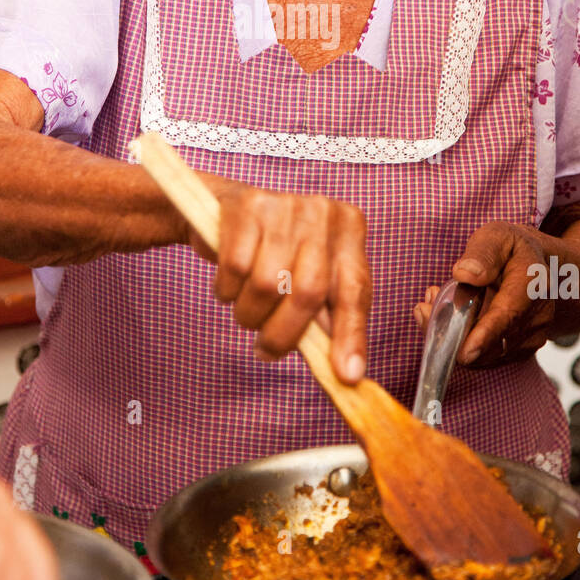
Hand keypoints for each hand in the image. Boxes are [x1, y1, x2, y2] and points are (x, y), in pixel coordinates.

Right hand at [188, 181, 371, 384]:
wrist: (225, 211)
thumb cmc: (276, 251)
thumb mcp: (310, 277)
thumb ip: (328, 318)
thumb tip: (345, 371)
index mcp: (350, 228)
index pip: (354, 290)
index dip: (351, 335)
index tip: (346, 374)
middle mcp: (322, 211)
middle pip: (308, 291)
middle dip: (283, 333)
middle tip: (266, 350)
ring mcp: (285, 205)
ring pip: (266, 284)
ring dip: (249, 313)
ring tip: (246, 310)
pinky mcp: (247, 206)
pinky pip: (235, 268)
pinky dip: (226, 290)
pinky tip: (229, 285)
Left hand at [415, 222, 555, 367]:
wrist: (541, 267)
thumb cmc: (512, 249)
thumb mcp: (497, 236)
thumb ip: (483, 254)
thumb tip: (465, 274)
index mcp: (533, 282)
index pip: (508, 314)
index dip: (486, 335)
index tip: (465, 352)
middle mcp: (537, 315)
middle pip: (492, 341)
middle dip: (454, 332)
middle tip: (427, 303)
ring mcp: (531, 336)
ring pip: (485, 354)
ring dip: (455, 336)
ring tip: (436, 302)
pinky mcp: (520, 350)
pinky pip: (486, 357)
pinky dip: (463, 343)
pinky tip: (450, 317)